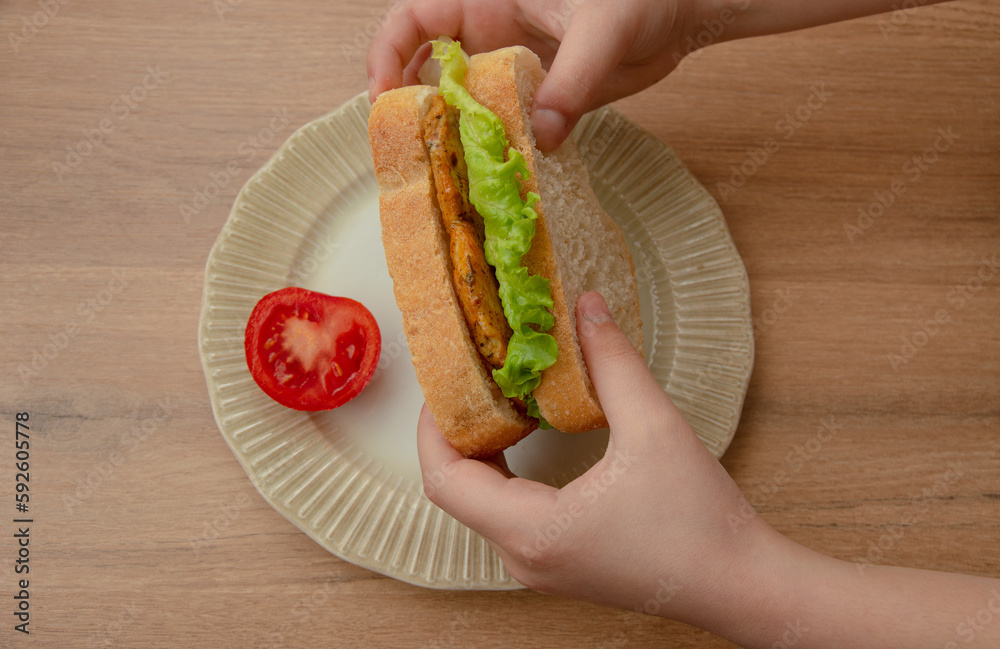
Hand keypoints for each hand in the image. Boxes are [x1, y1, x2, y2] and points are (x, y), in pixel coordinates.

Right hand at [367, 0, 694, 150]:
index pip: (415, 19)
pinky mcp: (539, 96)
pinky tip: (491, 173)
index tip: (386, 97)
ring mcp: (513, 67)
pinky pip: (503, 123)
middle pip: (425, 64)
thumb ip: (571, 82)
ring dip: (449, 131)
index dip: (388, 54)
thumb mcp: (602, 30)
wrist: (682, 13)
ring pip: (463, 99)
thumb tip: (541, 137)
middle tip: (408, 147)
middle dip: (408, 101)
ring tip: (440, 168)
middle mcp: (491, 32)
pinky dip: (492, 146)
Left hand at [417, 291, 999, 648]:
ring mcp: (539, 565)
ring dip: (482, 451)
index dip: (433, 426)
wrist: (740, 584)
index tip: (446, 380)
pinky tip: (530, 435)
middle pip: (457, 490)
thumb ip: (614, 363)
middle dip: (456, 431)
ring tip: (499, 399)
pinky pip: (508, 514)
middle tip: (472, 378)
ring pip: (481, 504)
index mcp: (533, 531)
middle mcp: (524, 557)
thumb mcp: (654, 428)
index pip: (445, 480)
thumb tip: (586, 308)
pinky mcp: (559, 562)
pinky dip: (506, 473)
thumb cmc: (700, 521)